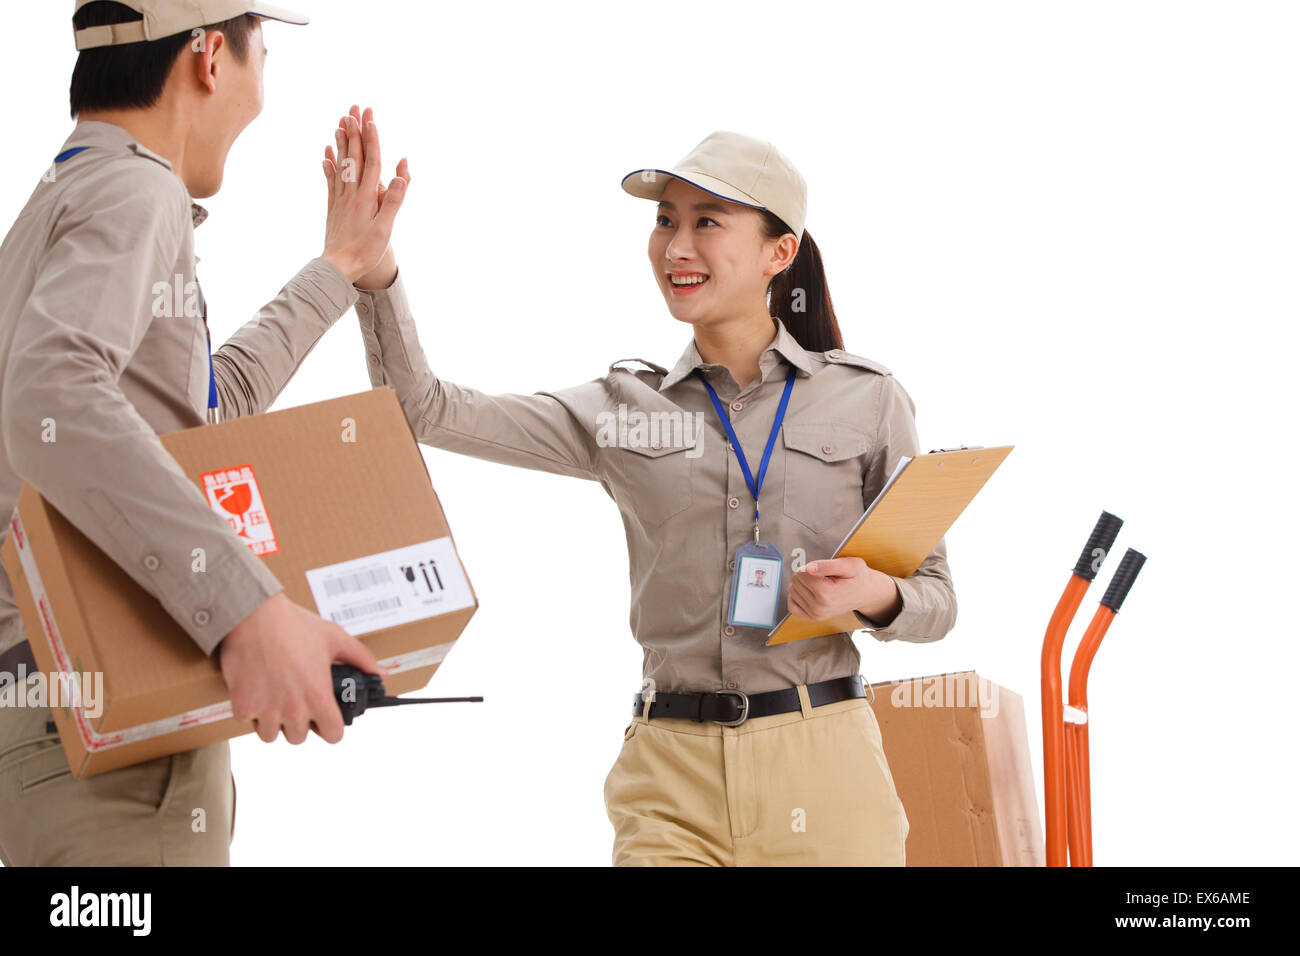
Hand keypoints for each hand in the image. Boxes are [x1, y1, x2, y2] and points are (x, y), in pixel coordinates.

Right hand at [218, 591, 387, 744]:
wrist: (253, 615)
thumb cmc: (294, 625)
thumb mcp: (335, 637)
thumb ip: (361, 658)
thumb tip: (381, 673)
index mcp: (318, 696)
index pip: (333, 735)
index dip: (331, 727)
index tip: (326, 717)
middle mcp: (293, 709)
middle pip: (299, 738)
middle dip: (299, 723)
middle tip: (296, 701)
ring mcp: (266, 710)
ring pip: (271, 735)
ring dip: (273, 721)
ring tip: (275, 697)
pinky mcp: (242, 706)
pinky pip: (247, 721)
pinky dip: (250, 709)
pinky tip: (256, 688)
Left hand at [321, 104, 409, 284]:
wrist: (337, 267)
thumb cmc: (364, 251)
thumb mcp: (385, 229)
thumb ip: (394, 200)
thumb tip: (401, 174)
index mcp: (367, 198)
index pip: (371, 162)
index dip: (371, 139)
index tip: (370, 118)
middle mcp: (352, 193)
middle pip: (355, 156)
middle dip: (356, 131)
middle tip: (355, 108)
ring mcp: (340, 199)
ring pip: (341, 164)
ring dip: (342, 141)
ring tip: (341, 122)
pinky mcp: (333, 207)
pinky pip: (331, 179)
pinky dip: (330, 163)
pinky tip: (327, 152)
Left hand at [788, 557, 900, 622]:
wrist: (865, 594)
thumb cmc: (858, 577)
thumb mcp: (850, 565)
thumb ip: (827, 565)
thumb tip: (808, 568)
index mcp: (826, 593)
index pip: (802, 573)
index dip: (811, 566)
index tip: (824, 569)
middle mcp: (819, 607)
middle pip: (796, 581)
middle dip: (807, 574)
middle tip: (824, 577)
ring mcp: (815, 614)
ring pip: (792, 590)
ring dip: (803, 584)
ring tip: (821, 584)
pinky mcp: (813, 617)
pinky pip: (792, 604)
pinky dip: (797, 595)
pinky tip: (809, 591)